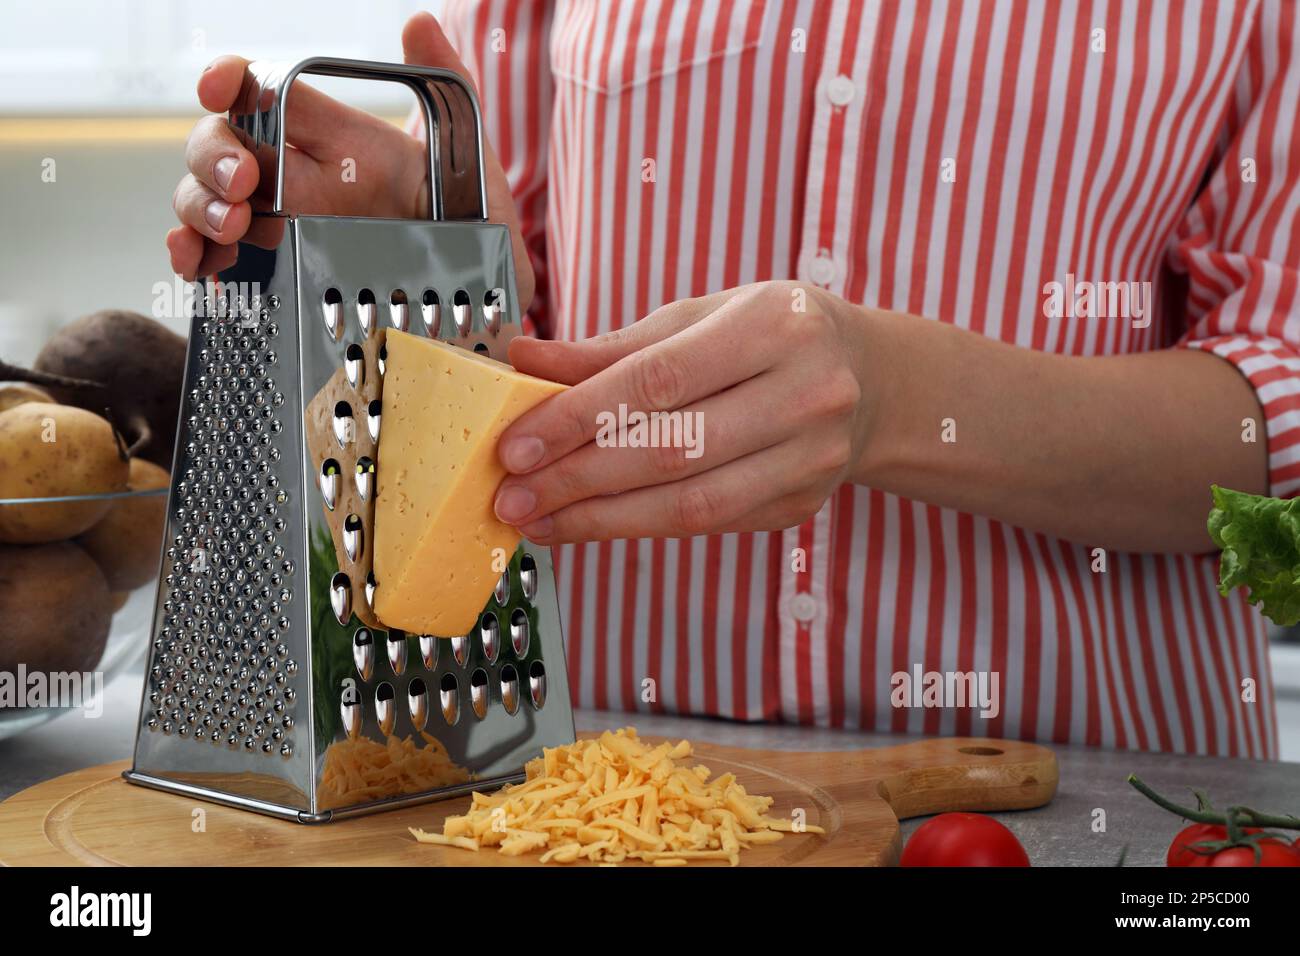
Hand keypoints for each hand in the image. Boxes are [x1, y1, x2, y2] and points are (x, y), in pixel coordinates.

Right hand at [165, 12, 533, 309]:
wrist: (492, 297)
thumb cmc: (481, 224)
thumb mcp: (473, 161)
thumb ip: (451, 89)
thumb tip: (421, 22)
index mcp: (343, 141)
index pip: (267, 92)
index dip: (229, 80)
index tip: (215, 87)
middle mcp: (306, 179)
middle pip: (222, 145)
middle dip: (211, 156)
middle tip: (240, 186)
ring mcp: (291, 226)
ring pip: (210, 200)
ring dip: (198, 208)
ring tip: (228, 231)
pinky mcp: (285, 271)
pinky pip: (222, 261)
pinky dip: (196, 259)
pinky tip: (198, 267)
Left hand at [492, 282, 878, 542]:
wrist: (867, 380)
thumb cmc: (769, 336)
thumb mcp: (698, 318)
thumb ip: (611, 348)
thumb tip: (523, 361)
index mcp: (774, 326)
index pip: (658, 381)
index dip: (578, 418)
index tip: (516, 446)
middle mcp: (805, 394)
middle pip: (671, 451)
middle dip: (577, 479)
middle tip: (511, 496)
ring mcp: (811, 459)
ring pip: (690, 505)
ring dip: (601, 520)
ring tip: (539, 521)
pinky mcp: (800, 505)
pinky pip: (707, 526)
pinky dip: (639, 528)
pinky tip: (589, 524)